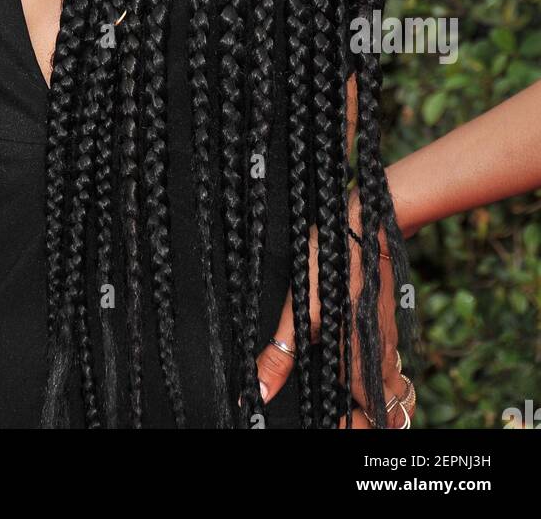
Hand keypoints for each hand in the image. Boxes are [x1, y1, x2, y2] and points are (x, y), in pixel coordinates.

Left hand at [253, 193, 414, 428]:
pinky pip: (394, 365)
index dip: (359, 429)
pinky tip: (358, 370)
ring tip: (354, 404)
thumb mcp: (298, 311)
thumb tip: (256, 396)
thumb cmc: (331, 264)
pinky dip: (383, 379)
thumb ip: (280, 356)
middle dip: (376, 422)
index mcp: (360, 361)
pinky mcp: (386, 323)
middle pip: (394, 409)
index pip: (377, 417)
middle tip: (346, 420)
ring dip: (382, 402)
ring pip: (398, 387)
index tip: (339, 428)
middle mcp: (380, 356)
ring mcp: (388, 339)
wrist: (364, 225)